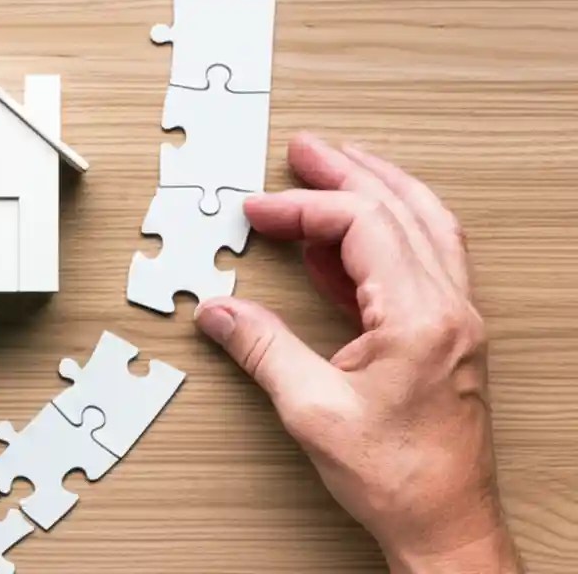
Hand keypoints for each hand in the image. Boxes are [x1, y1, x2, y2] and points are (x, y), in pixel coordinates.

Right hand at [195, 134, 521, 572]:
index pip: (361, 226)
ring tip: (332, 173)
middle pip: (402, 208)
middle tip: (305, 150)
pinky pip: (422, 263)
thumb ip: (262, 349)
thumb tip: (220, 311)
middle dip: (348, 171)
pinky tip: (341, 248)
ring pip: (424, 228)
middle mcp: (449, 307)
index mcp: (421, 316)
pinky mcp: (447, 336)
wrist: (445, 523)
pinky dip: (381, 239)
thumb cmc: (397, 477)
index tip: (258, 210)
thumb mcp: (311, 411)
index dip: (303, 208)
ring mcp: (455, 319)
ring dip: (378, 192)